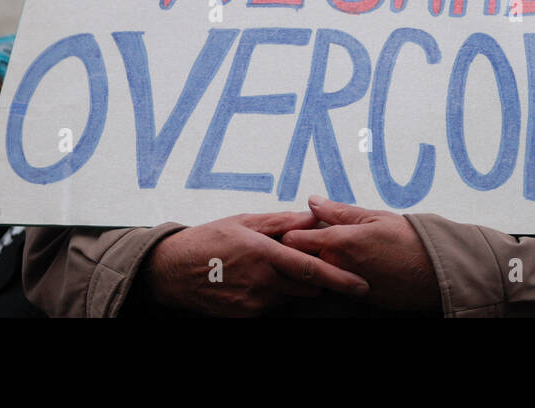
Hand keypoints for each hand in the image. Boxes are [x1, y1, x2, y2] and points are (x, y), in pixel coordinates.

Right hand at [144, 210, 369, 316]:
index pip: (311, 270)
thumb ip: (282, 222)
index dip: (340, 278)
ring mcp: (253, 303)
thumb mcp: (245, 222)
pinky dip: (273, 293)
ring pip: (290, 296)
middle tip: (307, 259)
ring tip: (269, 266)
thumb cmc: (209, 239)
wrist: (172, 271)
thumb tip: (313, 216)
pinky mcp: (245, 317)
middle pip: (306, 285)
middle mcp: (261, 282)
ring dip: (291, 284)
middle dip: (315, 276)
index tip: (361, 284)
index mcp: (264, 254)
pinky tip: (254, 278)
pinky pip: (272, 305)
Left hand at [281, 195, 440, 311]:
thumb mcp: (373, 217)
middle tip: (306, 237)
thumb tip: (313, 201)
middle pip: (300, 259)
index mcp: (338, 242)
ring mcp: (344, 286)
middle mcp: (336, 267)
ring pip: (316, 275)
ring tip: (327, 252)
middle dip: (299, 250)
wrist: (434, 272)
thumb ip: (338, 211)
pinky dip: (332, 277)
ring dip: (314, 265)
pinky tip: (345, 266)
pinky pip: (333, 286)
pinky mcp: (355, 299)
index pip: (293, 240)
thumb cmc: (407, 239)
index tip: (290, 226)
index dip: (289, 232)